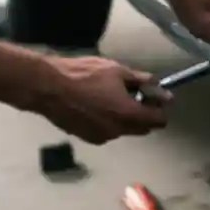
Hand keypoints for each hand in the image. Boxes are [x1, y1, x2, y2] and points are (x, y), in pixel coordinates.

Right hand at [28, 56, 169, 143]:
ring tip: (110, 97)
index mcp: (129, 115)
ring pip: (123, 130)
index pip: (159, 121)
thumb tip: (160, 87)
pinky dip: (108, 121)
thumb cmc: (84, 75)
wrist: (48, 88)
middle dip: (143, 114)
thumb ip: (142, 81)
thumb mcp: (117, 71)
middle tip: (134, 94)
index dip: (160, 108)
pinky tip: (95, 105)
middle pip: (142, 128)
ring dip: (125, 118)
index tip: (155, 97)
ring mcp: (101, 137)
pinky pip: (107, 131)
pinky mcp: (87, 138)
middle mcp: (118, 131)